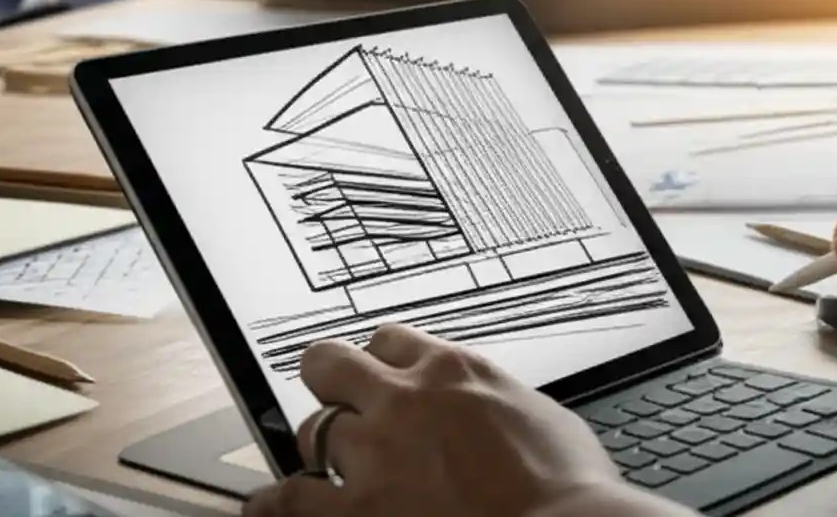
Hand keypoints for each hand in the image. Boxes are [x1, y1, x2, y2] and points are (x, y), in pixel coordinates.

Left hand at [241, 324, 691, 516]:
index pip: (390, 337)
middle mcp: (404, 400)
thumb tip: (483, 405)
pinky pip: (290, 498)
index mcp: (453, 370)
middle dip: (329, 378)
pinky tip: (268, 504)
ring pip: (311, 429)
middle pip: (331, 363)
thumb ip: (492, 398)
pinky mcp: (356, 511)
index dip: (381, 356)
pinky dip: (275, 501)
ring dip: (319, 446)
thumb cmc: (568, 487)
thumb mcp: (538, 414)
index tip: (381, 370)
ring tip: (318, 461)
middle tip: (333, 395)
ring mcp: (375, 455)